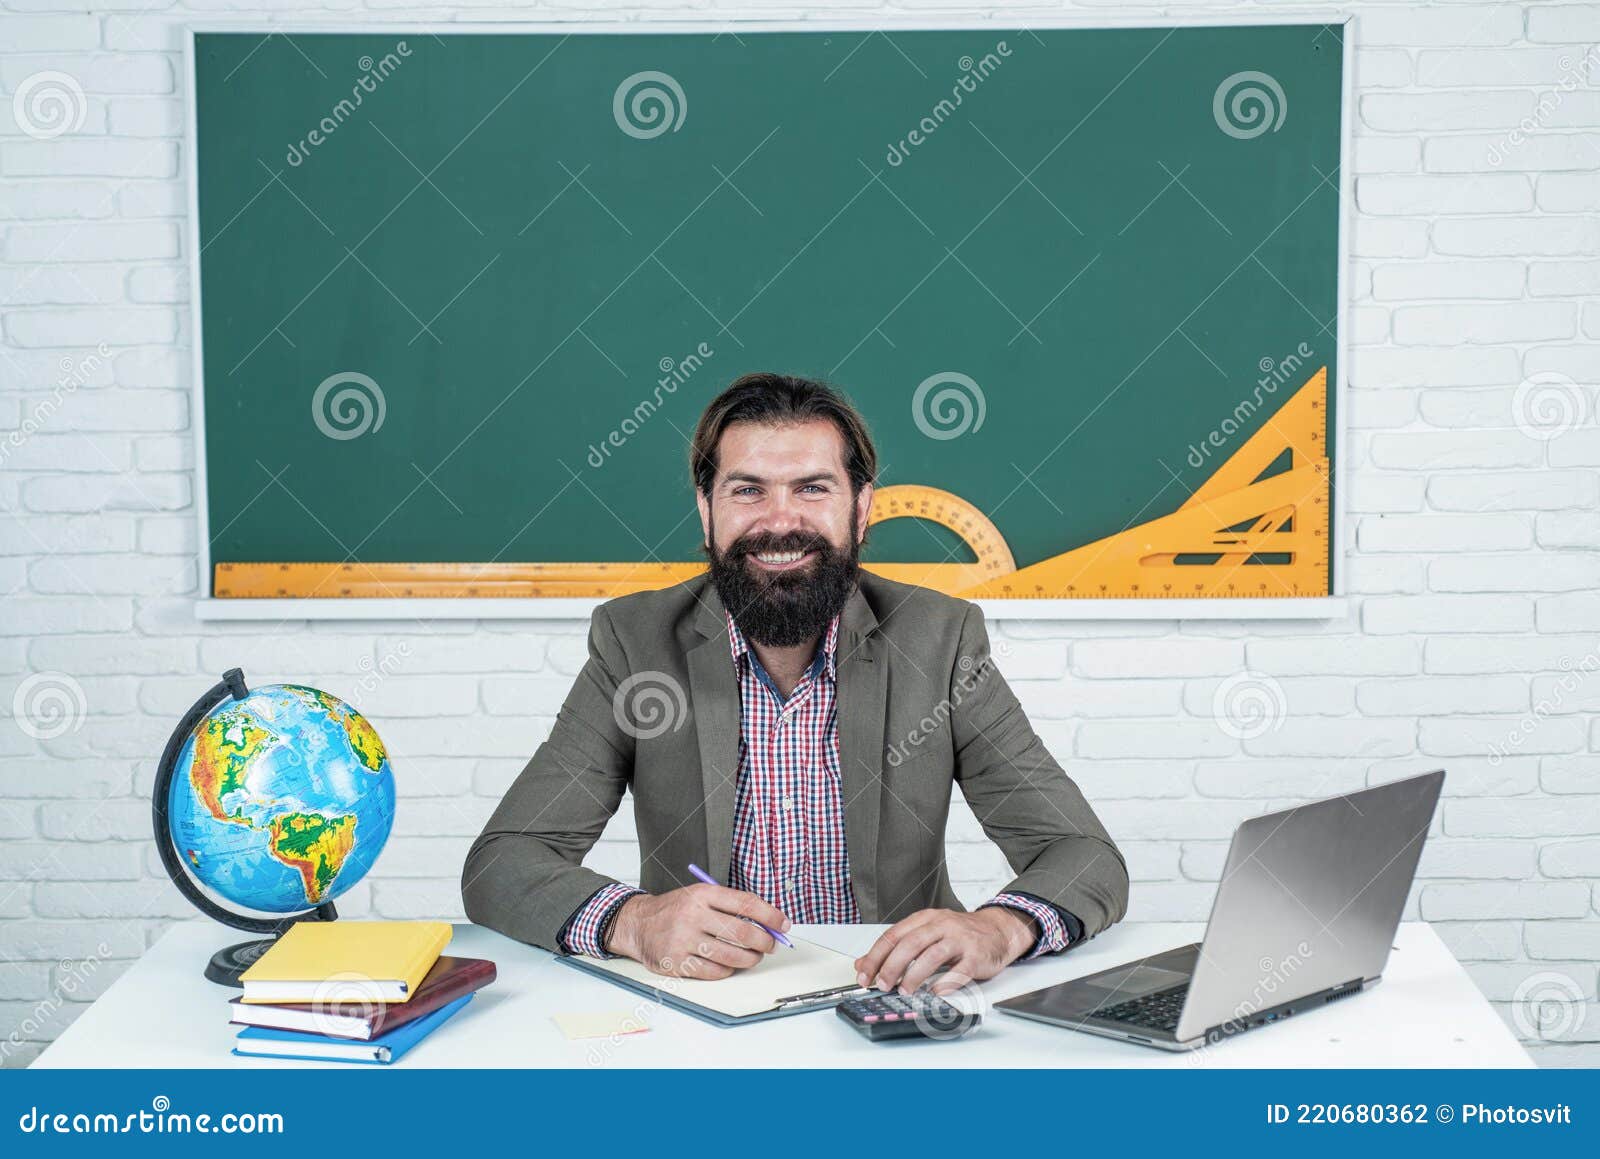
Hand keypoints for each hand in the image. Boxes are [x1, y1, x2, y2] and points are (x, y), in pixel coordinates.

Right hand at [605, 884, 792, 979]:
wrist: (639, 924)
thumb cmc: (677, 910)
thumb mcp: (700, 895)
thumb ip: (732, 906)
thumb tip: (769, 923)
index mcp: (702, 894)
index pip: (746, 903)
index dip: (771, 915)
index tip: (784, 924)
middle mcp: (693, 915)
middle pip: (743, 932)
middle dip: (765, 941)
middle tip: (771, 944)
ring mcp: (684, 940)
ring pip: (732, 956)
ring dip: (750, 959)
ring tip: (753, 956)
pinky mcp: (677, 962)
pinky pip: (715, 971)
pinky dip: (728, 970)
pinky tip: (729, 963)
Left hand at [853, 907, 1036, 995]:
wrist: (998, 930)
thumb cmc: (959, 934)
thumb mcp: (926, 935)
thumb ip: (897, 948)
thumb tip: (863, 963)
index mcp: (925, 919)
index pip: (893, 935)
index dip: (875, 955)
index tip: (863, 974)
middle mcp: (941, 925)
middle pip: (910, 943)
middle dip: (892, 965)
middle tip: (881, 984)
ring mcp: (960, 939)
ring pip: (932, 955)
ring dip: (915, 975)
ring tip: (904, 991)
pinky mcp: (977, 956)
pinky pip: (960, 970)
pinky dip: (946, 982)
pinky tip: (935, 993)